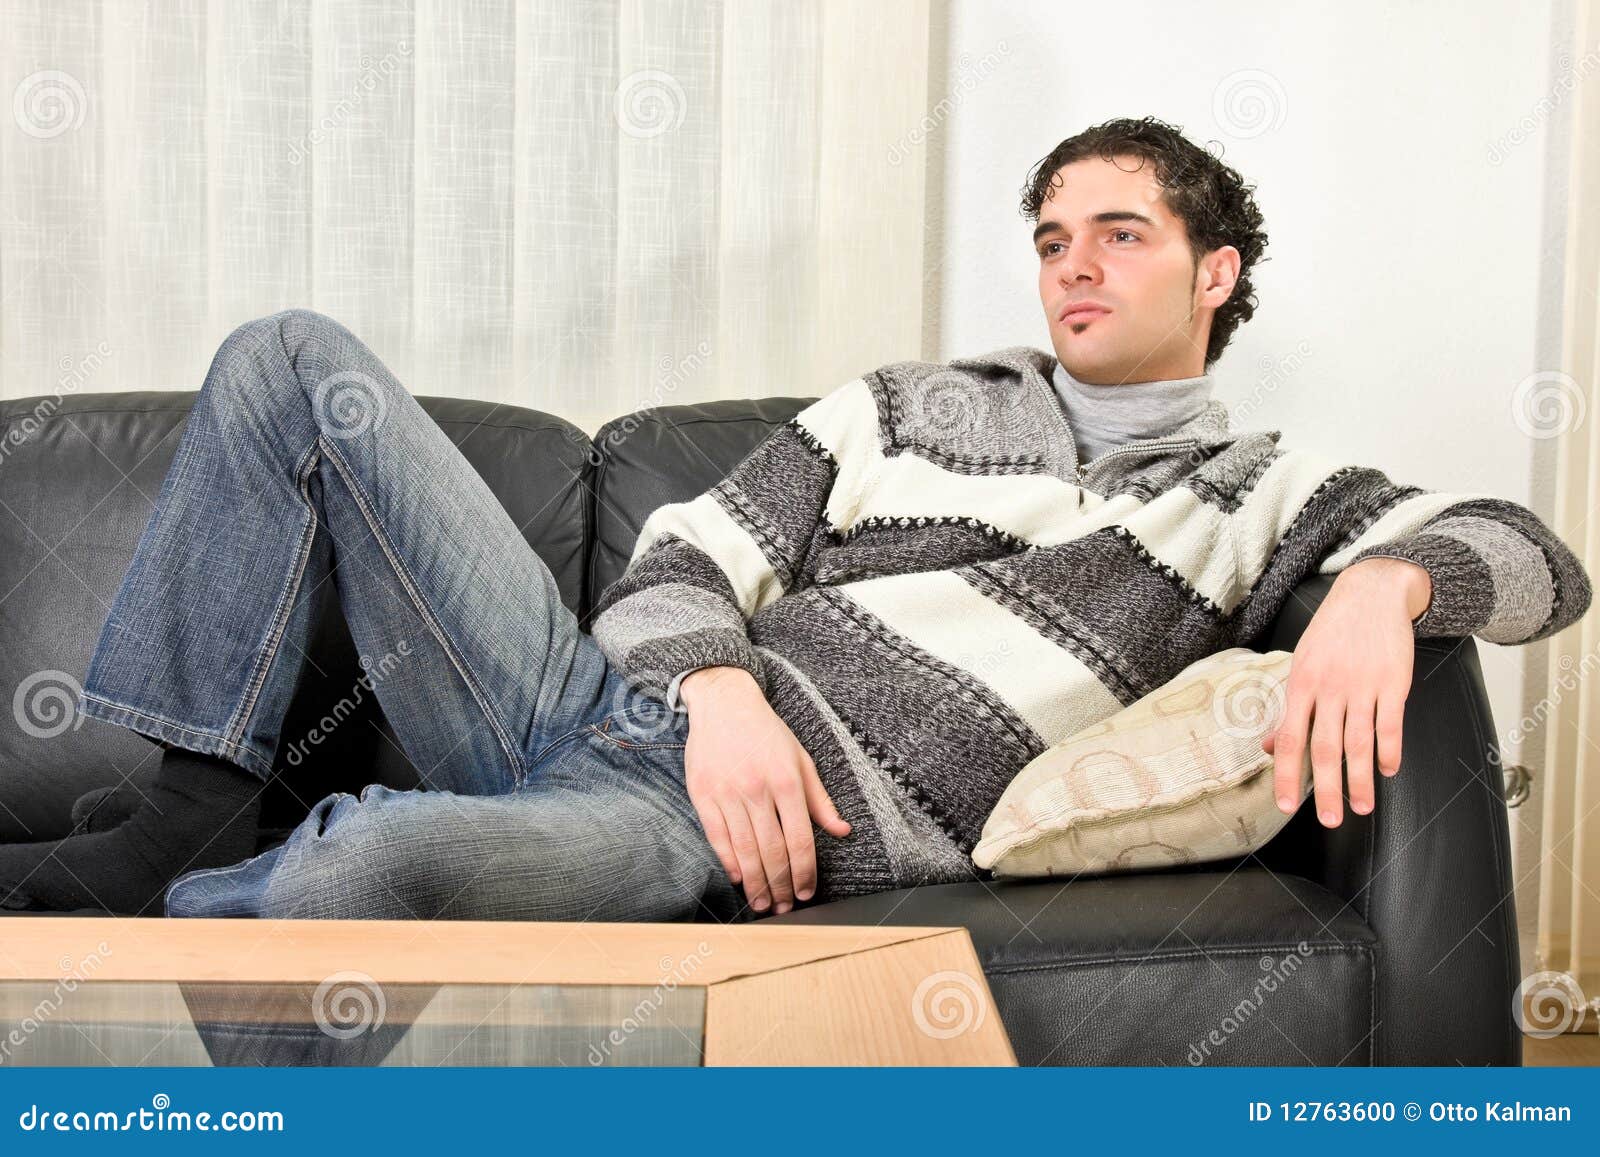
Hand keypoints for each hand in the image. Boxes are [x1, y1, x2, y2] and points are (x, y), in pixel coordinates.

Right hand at [678, 666, 850, 913]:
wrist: (724, 704)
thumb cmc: (766, 732)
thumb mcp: (801, 759)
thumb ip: (820, 799)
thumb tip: (842, 830)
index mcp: (787, 781)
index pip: (800, 839)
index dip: (804, 872)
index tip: (806, 892)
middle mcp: (757, 789)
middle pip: (772, 851)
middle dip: (780, 885)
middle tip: (784, 907)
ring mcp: (728, 793)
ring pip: (744, 850)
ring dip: (756, 883)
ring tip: (763, 902)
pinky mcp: (703, 794)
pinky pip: (718, 837)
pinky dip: (729, 861)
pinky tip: (739, 877)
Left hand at [1262, 557, 1430, 827]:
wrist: (1371, 594)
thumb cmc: (1332, 633)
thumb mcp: (1302, 663)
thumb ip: (1290, 708)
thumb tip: (1271, 747)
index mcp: (1301, 684)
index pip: (1290, 737)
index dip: (1287, 774)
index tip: (1286, 805)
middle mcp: (1329, 688)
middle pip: (1325, 748)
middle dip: (1328, 789)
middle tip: (1331, 820)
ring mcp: (1363, 686)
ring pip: (1359, 742)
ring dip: (1361, 779)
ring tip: (1362, 807)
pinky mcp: (1393, 683)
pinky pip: (1390, 724)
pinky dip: (1389, 751)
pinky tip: (1388, 771)